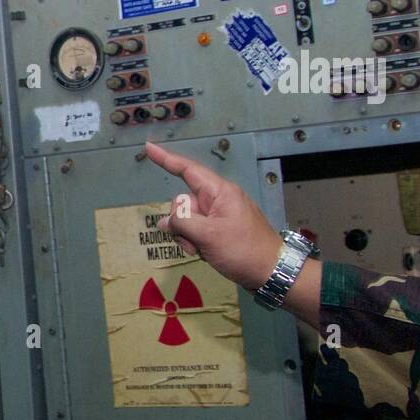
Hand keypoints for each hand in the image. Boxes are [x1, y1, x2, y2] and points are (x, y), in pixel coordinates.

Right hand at [143, 140, 282, 290]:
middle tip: (194, 241)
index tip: (148, 148)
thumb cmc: (243, 250)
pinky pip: (196, 230)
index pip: (188, 170)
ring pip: (187, 219)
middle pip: (183, 201)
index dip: (166, 159)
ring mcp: (218, 216)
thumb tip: (164, 222)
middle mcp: (218, 200)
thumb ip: (182, 224)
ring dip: (187, 236)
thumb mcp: (208, 236)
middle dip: (180, 222)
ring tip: (202, 250)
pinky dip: (194, 241)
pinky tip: (205, 253)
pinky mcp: (219, 230)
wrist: (270, 272)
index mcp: (220, 192)